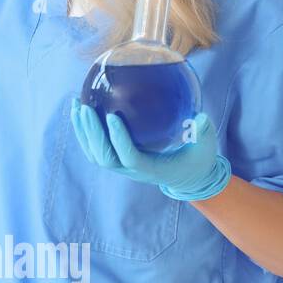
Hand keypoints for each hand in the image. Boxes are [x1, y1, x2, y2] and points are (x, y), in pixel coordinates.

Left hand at [70, 99, 232, 201]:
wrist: (187, 176)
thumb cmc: (197, 159)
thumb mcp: (206, 147)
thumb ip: (203, 133)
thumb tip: (200, 117)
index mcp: (151, 169)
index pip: (130, 156)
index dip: (119, 139)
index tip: (112, 116)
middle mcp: (131, 170)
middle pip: (104, 156)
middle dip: (92, 133)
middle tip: (86, 108)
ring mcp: (121, 167)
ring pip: (94, 153)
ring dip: (82, 131)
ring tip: (76, 105)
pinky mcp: (116, 161)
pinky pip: (95, 148)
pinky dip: (84, 131)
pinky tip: (81, 109)